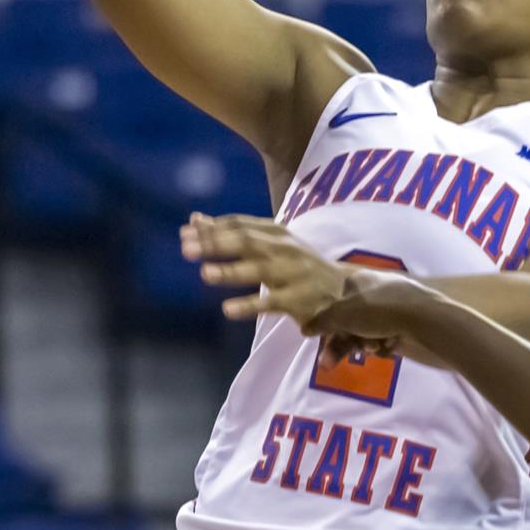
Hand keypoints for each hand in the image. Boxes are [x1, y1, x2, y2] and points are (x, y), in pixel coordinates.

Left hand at [181, 212, 352, 327]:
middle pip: (248, 242)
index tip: (185, 232)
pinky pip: (270, 302)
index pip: (242, 225)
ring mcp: (293, 274)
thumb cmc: (298, 266)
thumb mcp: (270, 244)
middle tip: (186, 248)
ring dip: (231, 271)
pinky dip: (249, 305)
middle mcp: (285, 248)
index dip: (213, 228)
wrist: (344, 292)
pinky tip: (227, 309)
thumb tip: (194, 219)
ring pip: (259, 270)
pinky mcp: (299, 300)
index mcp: (277, 232)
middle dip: (216, 244)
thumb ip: (233, 233)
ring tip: (204, 274)